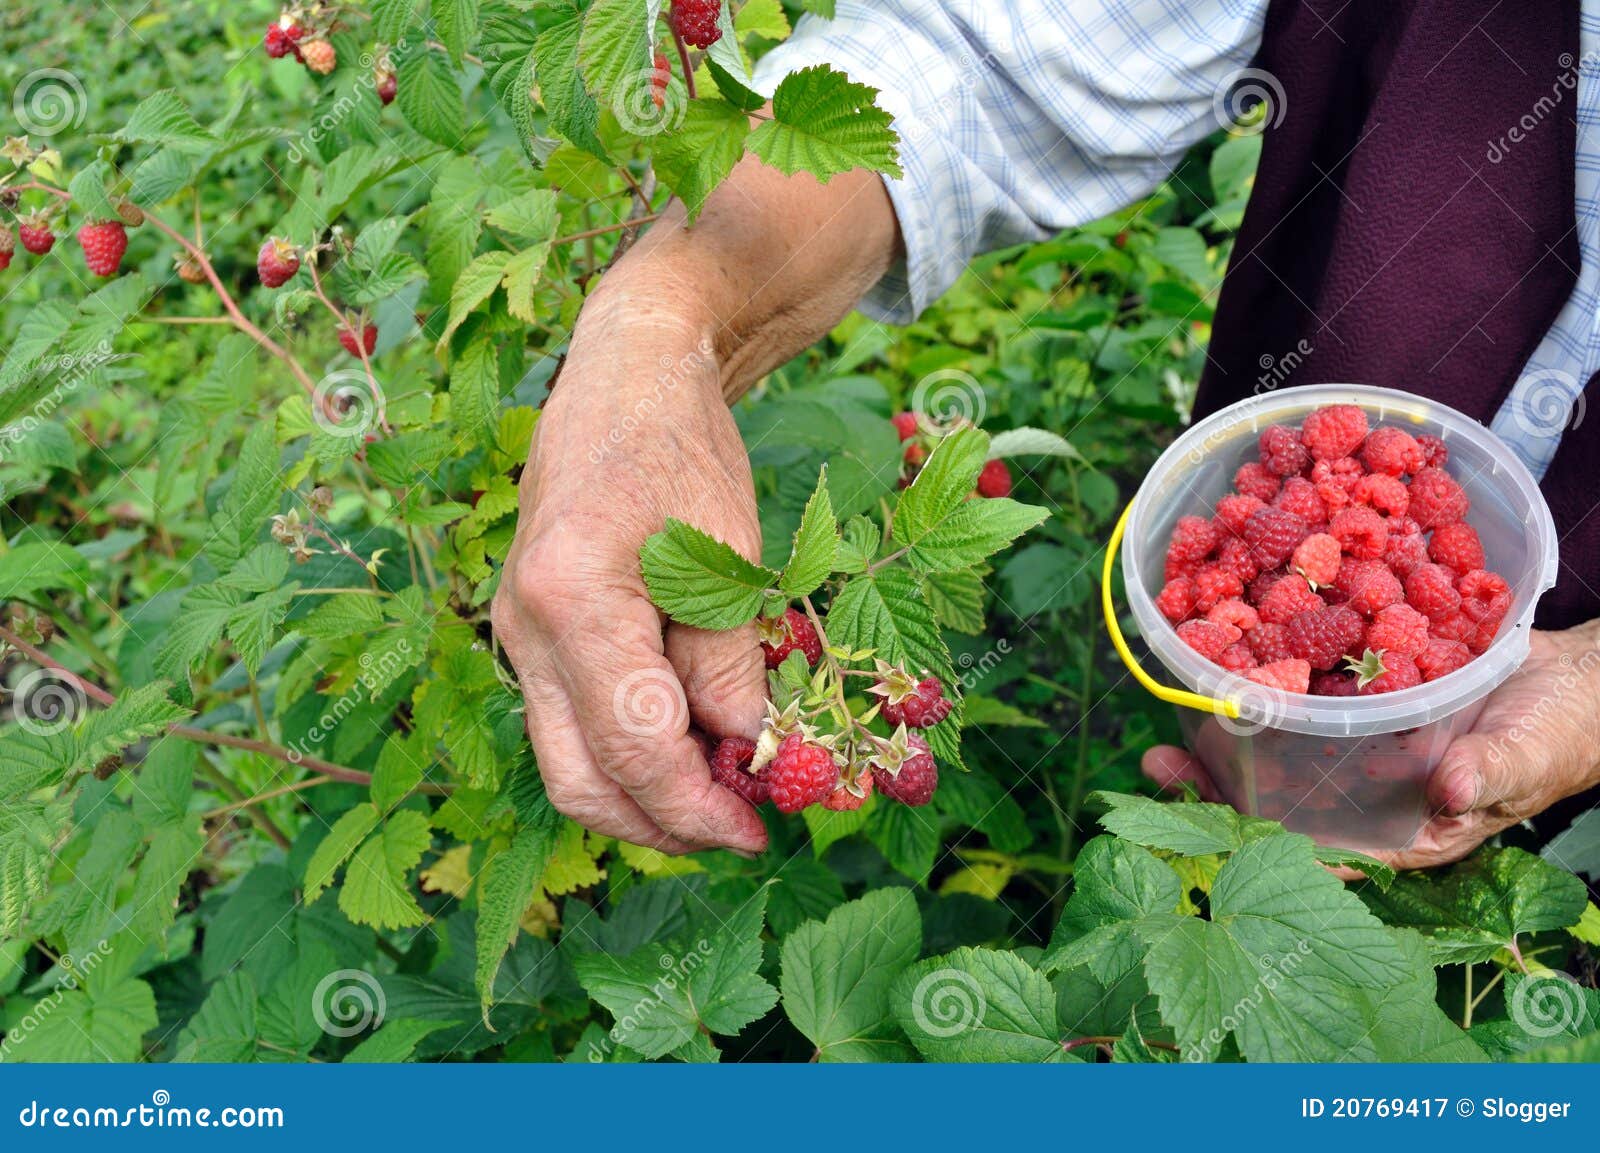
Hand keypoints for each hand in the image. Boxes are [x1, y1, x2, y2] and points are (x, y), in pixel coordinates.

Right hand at [491, 289, 768, 855]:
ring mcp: (513, 631)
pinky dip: (624, 751)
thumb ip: (730, 664)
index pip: (633, 745)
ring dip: (640, 797)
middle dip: (661, 824)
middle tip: (737, 832)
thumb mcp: (730, 555)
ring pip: (565, 760)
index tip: (757, 830)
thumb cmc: (683, 448)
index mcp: (571, 598)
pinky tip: (685, 747)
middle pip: (579, 778)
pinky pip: (567, 720)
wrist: (624, 375)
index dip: (698, 806)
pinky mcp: (527, 632)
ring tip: (718, 798)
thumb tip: (744, 752)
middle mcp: (522, 627)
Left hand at [1141, 625, 1599, 868]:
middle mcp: (1372, 794)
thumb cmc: (1557, 733)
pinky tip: (1214, 674)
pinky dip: (1261, 691)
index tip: (1212, 833)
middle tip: (1159, 770)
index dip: (1266, 846)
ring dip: (1224, 747)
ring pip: (1279, 756)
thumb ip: (1488, 773)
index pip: (1326, 851)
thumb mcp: (1528, 754)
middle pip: (1282, 804)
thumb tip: (1448, 790)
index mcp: (1408, 828)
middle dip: (1220, 793)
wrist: (1572, 680)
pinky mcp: (1362, 703)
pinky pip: (1303, 703)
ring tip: (1163, 738)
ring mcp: (1362, 750)